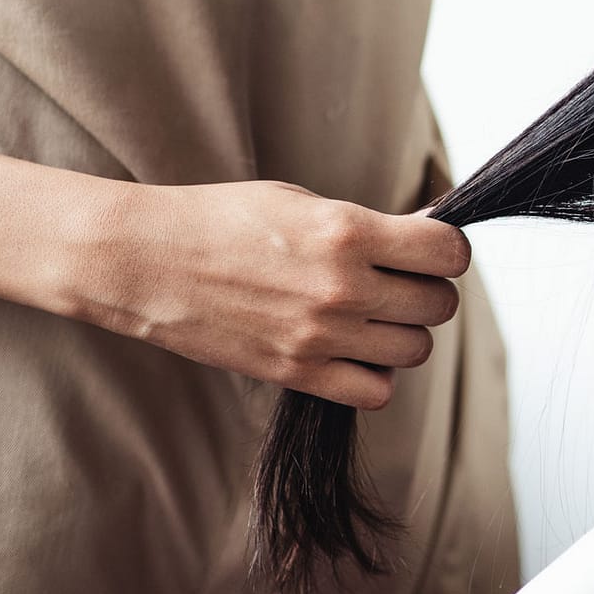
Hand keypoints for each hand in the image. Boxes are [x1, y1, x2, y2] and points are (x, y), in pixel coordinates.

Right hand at [81, 179, 470, 409]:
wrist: (146, 261)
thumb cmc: (222, 220)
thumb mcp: (304, 202)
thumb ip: (367, 226)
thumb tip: (426, 237)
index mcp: (347, 231)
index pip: (448, 253)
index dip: (448, 251)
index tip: (432, 249)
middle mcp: (342, 286)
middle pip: (438, 305)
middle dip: (428, 291)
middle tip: (399, 281)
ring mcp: (320, 335)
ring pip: (414, 350)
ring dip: (403, 333)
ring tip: (372, 315)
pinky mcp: (295, 373)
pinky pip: (374, 391)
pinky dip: (374, 374)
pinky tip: (351, 350)